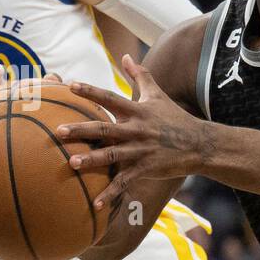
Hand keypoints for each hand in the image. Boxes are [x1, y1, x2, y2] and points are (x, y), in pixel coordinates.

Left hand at [58, 55, 206, 209]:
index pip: (110, 98)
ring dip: (91, 160)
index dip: (90, 91)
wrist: (200, 144)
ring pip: (112, 155)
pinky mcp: (146, 169)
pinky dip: (110, 193)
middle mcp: (137, 129)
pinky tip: (94, 204)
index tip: (70, 86)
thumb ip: (140, 74)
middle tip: (59, 131)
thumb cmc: (174, 117)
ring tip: (71, 164)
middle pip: (105, 128)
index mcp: (137, 111)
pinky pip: (125, 182)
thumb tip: (125, 55)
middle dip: (82, 129)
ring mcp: (141, 150)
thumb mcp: (157, 94)